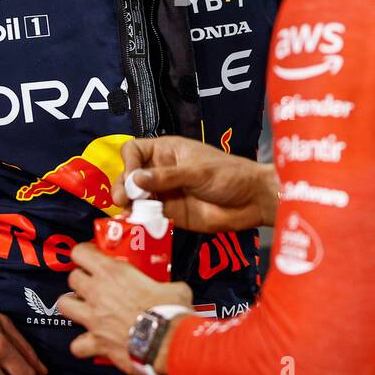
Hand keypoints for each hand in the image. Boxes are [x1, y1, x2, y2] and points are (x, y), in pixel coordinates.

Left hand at [59, 243, 192, 374]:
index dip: (84, 252)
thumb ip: (166, 285)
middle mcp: (98, 292)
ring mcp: (94, 318)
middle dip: (80, 279)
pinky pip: (78, 345)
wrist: (166, 342)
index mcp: (114, 273)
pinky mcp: (97, 342)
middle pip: (72, 278)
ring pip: (64, 305)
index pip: (81, 252)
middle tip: (92, 282)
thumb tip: (172, 289)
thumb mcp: (174, 288)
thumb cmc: (170, 312)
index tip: (91, 254)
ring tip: (83, 308)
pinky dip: (82, 345)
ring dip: (72, 306)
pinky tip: (91, 343)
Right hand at [117, 135, 277, 230]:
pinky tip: (138, 223)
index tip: (133, 177)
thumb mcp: (197, 171)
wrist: (252, 200)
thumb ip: (167, 176)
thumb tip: (136, 179)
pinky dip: (140, 220)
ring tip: (127, 212)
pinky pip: (148, 216)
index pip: (135, 150)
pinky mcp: (170, 215)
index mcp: (167, 151)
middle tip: (122, 200)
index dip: (129, 162)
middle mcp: (160, 171)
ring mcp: (164, 193)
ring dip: (128, 204)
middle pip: (130, 175)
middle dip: (123, 186)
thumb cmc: (228, 175)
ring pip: (136, 197)